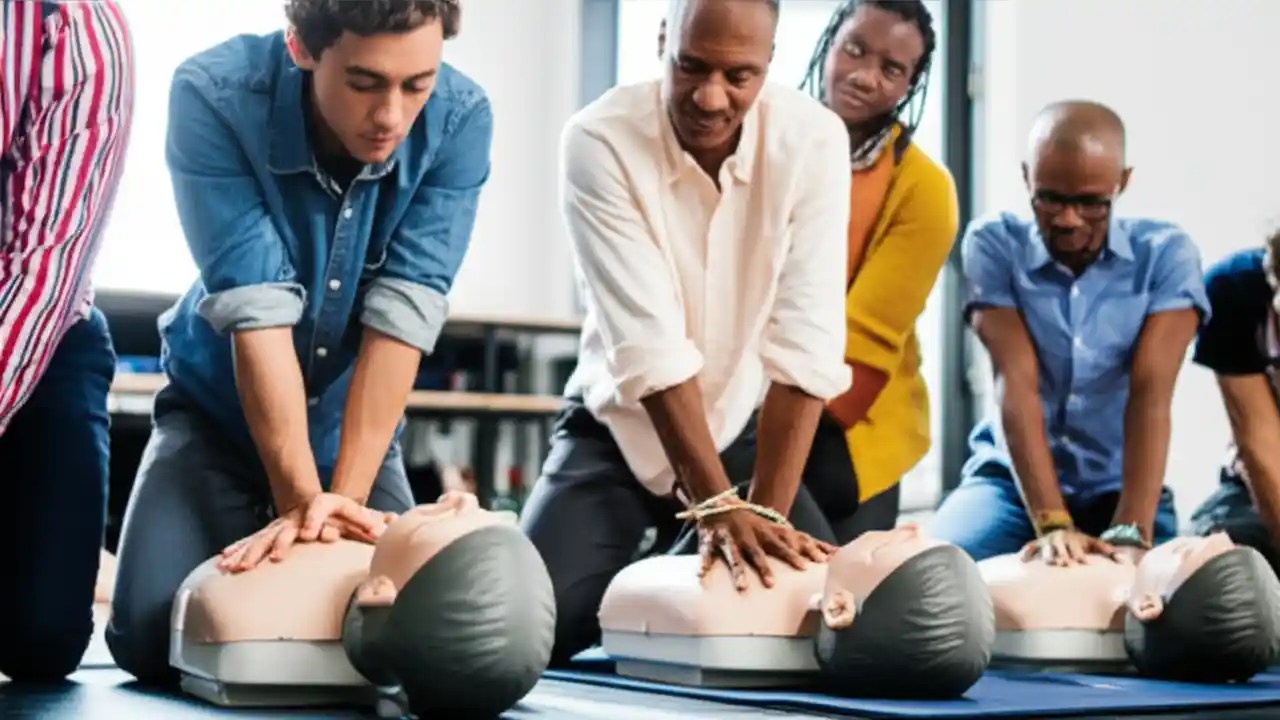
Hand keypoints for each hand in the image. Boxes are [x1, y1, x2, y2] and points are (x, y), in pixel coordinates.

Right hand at [218, 493, 394, 572]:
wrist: (317, 501)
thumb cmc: (342, 513)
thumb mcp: (358, 514)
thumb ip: (370, 521)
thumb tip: (389, 527)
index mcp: (320, 507)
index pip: (320, 510)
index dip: (317, 522)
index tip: (313, 535)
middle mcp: (297, 517)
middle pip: (284, 528)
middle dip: (276, 543)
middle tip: (270, 559)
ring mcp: (281, 526)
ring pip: (262, 538)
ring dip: (249, 552)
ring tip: (236, 566)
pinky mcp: (270, 534)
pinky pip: (251, 543)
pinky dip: (238, 551)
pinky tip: (223, 561)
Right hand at [697, 510, 834, 590]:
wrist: (719, 503)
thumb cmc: (751, 521)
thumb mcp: (772, 529)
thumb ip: (795, 542)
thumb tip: (827, 555)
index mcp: (764, 533)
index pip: (783, 544)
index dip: (795, 555)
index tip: (807, 568)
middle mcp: (748, 535)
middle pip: (759, 552)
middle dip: (765, 567)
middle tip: (773, 584)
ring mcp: (729, 538)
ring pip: (734, 556)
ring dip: (738, 571)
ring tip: (742, 587)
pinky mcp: (710, 540)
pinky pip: (706, 554)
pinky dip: (704, 564)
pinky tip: (701, 576)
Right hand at [1019, 528, 1117, 566]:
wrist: (1060, 531)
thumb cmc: (1080, 542)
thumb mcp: (1094, 543)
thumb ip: (1108, 550)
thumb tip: (1123, 560)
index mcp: (1073, 540)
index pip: (1076, 548)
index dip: (1079, 555)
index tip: (1083, 563)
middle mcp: (1059, 540)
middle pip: (1061, 549)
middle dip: (1064, 556)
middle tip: (1067, 565)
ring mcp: (1047, 542)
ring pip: (1046, 549)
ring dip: (1049, 556)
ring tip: (1051, 564)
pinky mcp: (1036, 545)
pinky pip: (1029, 548)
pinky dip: (1026, 553)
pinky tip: (1023, 561)